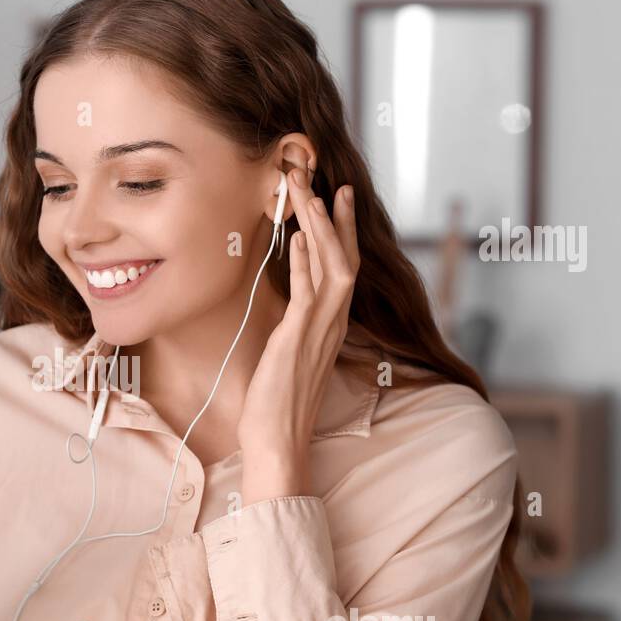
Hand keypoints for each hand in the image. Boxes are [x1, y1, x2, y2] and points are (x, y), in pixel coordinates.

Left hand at [237, 168, 361, 503]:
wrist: (278, 441)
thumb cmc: (278, 404)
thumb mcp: (288, 351)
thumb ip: (297, 319)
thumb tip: (297, 287)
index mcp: (331, 325)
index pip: (342, 267)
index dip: (339, 231)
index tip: (333, 199)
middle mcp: (333, 323)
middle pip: (343, 257)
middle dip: (333, 216)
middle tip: (323, 179)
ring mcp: (320, 330)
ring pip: (331, 265)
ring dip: (318, 226)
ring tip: (308, 192)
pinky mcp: (300, 339)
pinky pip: (310, 291)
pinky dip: (305, 262)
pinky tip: (295, 238)